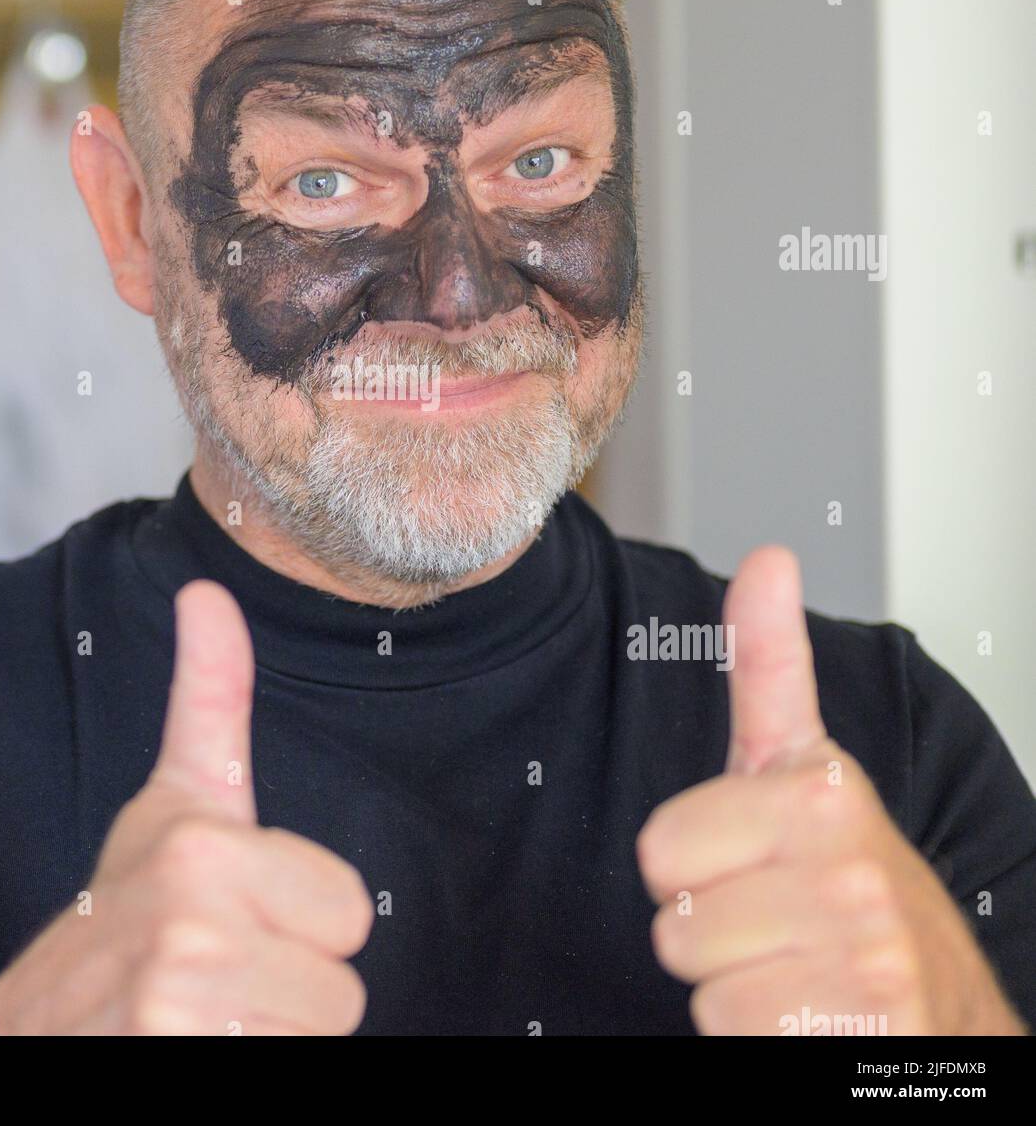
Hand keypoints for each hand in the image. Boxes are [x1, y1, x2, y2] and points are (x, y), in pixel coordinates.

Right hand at [0, 580, 373, 1034]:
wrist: (22, 1038)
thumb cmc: (112, 921)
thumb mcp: (168, 806)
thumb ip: (210, 700)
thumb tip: (208, 588)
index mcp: (204, 843)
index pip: (349, 913)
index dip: (297, 928)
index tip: (229, 920)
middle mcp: (190, 921)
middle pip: (341, 992)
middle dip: (282, 995)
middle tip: (208, 984)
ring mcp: (178, 1005)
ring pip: (316, 1039)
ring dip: (261, 1041)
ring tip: (192, 1023)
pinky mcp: (172, 1062)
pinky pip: (285, 1073)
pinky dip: (239, 1073)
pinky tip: (184, 1054)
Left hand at [636, 546, 1025, 1035]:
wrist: (938, 996)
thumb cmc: (847, 873)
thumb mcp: (803, 762)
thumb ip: (769, 663)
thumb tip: (768, 558)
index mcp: (817, 791)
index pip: (659, 850)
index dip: (690, 864)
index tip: (749, 858)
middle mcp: (848, 868)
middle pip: (673, 921)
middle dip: (710, 929)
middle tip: (775, 920)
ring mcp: (863, 955)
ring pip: (699, 983)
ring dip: (734, 986)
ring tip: (795, 963)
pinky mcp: (862, 1031)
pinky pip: (730, 1034)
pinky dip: (758, 1038)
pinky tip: (811, 1013)